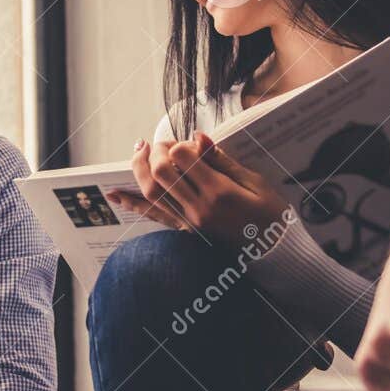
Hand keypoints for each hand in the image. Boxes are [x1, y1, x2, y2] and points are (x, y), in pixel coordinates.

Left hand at [108, 132, 290, 246]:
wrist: (274, 253)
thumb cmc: (271, 215)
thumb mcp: (255, 182)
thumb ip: (222, 161)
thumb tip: (197, 137)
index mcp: (219, 193)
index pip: (182, 159)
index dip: (180, 144)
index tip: (190, 143)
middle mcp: (199, 209)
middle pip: (160, 173)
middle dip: (155, 152)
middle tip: (161, 144)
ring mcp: (189, 223)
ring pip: (151, 192)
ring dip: (139, 168)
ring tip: (137, 151)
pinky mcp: (185, 232)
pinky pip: (153, 216)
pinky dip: (133, 203)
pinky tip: (115, 194)